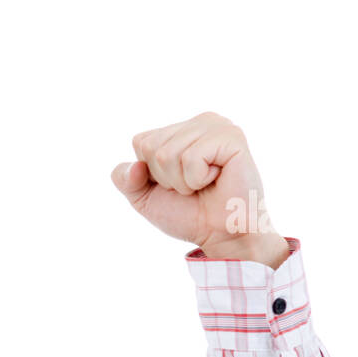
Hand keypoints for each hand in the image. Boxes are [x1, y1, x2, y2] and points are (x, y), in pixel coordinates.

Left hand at [110, 111, 286, 264]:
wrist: (223, 235)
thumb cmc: (190, 214)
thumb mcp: (145, 198)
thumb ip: (125, 180)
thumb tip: (136, 165)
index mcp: (181, 129)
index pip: (141, 142)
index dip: (151, 173)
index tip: (177, 183)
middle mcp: (200, 121)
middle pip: (151, 147)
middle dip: (166, 177)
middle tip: (193, 187)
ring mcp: (218, 126)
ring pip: (167, 154)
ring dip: (182, 181)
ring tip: (205, 184)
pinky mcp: (232, 138)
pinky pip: (191, 158)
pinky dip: (197, 179)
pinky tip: (217, 179)